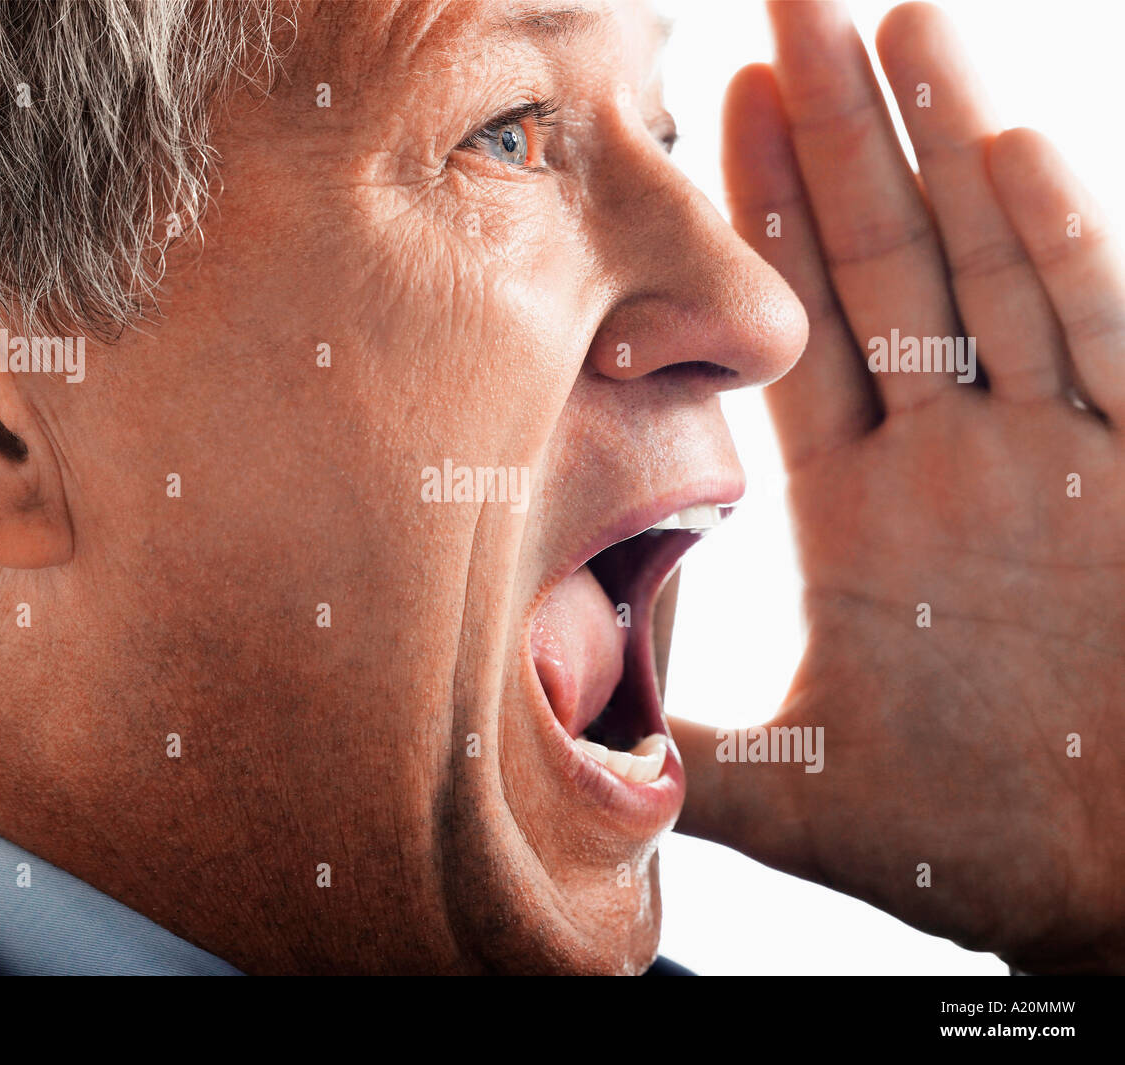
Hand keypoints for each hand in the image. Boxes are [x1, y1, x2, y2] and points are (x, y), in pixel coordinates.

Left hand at [671, 1, 1124, 972]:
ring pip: (990, 267)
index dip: (760, 226)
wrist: (1109, 888)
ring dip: (941, 146)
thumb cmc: (967, 839)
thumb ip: (681, 742)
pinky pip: (1100, 338)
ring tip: (889, 21)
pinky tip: (1000, 149)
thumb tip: (552, 732)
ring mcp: (1054, 453)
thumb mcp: (794, 785)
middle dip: (837, 140)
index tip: (709, 112)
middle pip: (887, 266)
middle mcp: (955, 458)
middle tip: (783, 11)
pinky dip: (1056, 246)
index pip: (800, 333)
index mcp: (864, 512)